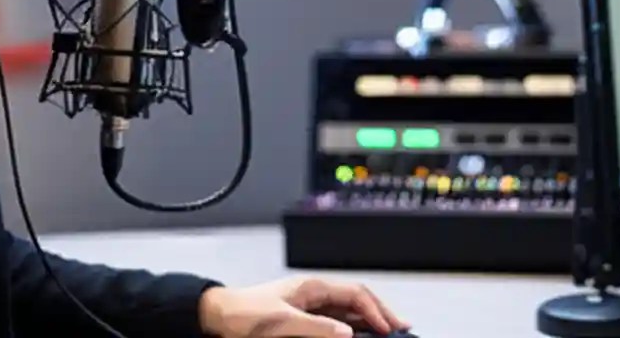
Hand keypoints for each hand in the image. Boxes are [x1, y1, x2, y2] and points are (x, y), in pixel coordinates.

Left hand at [197, 277, 409, 337]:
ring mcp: (309, 306)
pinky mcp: (302, 319)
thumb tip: (347, 333)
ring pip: (348, 311)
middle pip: (357, 300)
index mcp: (312, 287)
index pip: (355, 294)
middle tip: (402, 327)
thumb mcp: (281, 323)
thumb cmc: (243, 314)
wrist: (217, 317)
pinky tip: (359, 336)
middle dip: (381, 312)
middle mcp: (314, 294)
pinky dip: (352, 328)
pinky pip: (335, 321)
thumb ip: (316, 327)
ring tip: (388, 332)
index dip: (376, 310)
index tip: (389, 328)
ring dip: (368, 321)